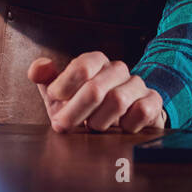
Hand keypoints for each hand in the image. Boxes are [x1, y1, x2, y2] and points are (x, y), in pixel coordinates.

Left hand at [27, 52, 166, 132]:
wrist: (117, 124)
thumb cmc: (84, 107)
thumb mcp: (60, 94)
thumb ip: (45, 78)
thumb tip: (39, 68)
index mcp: (96, 62)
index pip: (82, 66)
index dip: (65, 85)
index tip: (55, 99)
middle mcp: (118, 70)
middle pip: (95, 88)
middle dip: (74, 111)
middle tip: (62, 125)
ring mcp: (137, 85)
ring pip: (117, 101)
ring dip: (99, 121)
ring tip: (93, 128)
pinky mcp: (153, 102)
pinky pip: (141, 111)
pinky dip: (125, 125)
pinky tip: (118, 129)